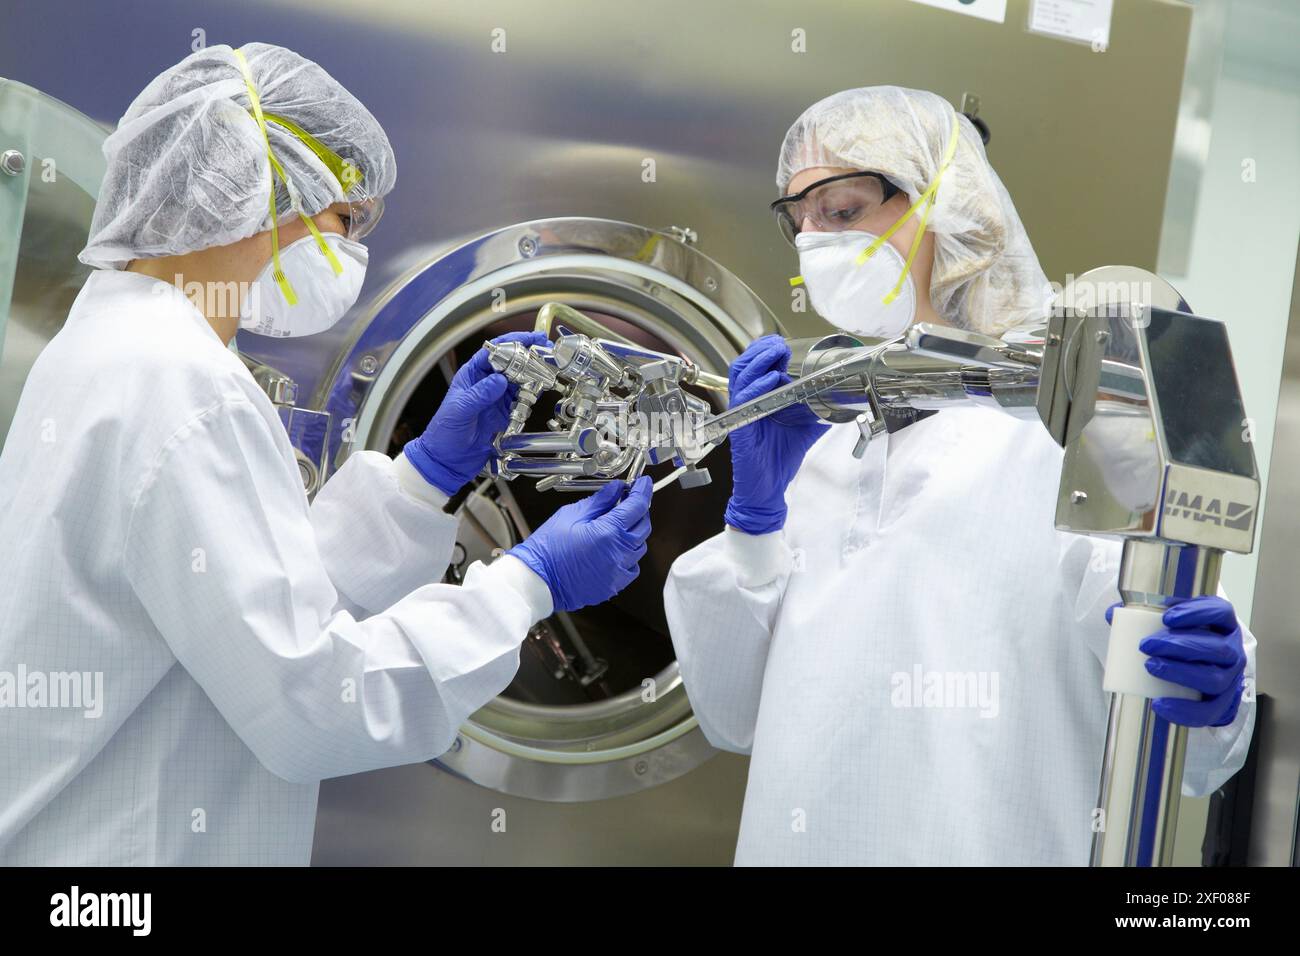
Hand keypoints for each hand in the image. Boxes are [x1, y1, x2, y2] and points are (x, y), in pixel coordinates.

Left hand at [404, 331, 548, 495]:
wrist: (447, 460)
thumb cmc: (444, 433)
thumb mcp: (460, 411)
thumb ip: (480, 394)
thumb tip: (500, 380)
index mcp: (471, 375)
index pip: (493, 351)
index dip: (512, 342)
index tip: (531, 339)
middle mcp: (485, 383)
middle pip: (511, 363)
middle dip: (529, 358)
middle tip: (547, 355)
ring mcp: (496, 399)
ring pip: (519, 381)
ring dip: (533, 377)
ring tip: (546, 373)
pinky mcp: (505, 414)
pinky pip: (521, 400)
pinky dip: (531, 396)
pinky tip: (537, 393)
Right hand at [509, 476, 652, 612]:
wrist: (537, 581)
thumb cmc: (548, 550)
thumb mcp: (571, 515)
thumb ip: (599, 502)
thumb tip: (616, 489)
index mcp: (608, 533)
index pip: (637, 506)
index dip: (642, 491)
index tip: (643, 483)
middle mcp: (618, 554)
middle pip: (644, 526)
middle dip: (639, 511)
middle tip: (627, 501)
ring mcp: (617, 572)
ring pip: (639, 547)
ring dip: (633, 533)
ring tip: (616, 525)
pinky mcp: (613, 585)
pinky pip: (632, 566)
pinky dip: (628, 555)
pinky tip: (614, 549)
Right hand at [723, 334, 828, 534]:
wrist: (770, 487)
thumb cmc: (781, 458)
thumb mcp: (807, 427)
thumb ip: (819, 409)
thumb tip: (842, 396)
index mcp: (759, 398)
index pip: (756, 366)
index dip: (767, 351)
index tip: (785, 345)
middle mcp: (747, 402)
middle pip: (744, 364)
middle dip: (762, 349)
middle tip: (780, 344)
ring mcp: (742, 412)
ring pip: (740, 375)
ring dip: (758, 360)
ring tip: (776, 353)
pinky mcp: (740, 426)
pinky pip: (743, 399)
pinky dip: (756, 386)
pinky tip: (771, 379)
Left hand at [1106, 597, 1246, 726]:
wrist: (1199, 669)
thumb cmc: (1183, 640)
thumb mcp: (1168, 623)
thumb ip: (1143, 615)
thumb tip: (1112, 613)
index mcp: (1222, 624)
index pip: (1220, 612)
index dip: (1198, 613)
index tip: (1167, 617)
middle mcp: (1232, 650)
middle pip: (1216, 649)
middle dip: (1180, 646)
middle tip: (1146, 645)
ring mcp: (1230, 677)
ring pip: (1214, 678)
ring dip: (1181, 673)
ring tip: (1151, 667)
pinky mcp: (1222, 703)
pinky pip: (1209, 711)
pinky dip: (1185, 710)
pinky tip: (1159, 704)